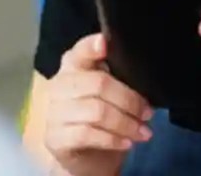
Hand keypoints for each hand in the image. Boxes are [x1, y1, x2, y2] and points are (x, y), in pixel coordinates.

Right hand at [42, 33, 153, 175]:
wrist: (84, 156)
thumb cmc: (101, 119)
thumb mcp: (111, 94)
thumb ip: (120, 80)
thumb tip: (145, 79)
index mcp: (73, 66)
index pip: (80, 51)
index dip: (91, 46)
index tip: (104, 43)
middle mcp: (60, 85)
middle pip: (98, 83)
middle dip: (129, 99)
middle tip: (147, 113)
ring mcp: (54, 111)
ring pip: (96, 111)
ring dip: (126, 123)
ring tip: (143, 131)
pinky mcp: (55, 137)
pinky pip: (88, 135)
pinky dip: (113, 139)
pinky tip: (127, 143)